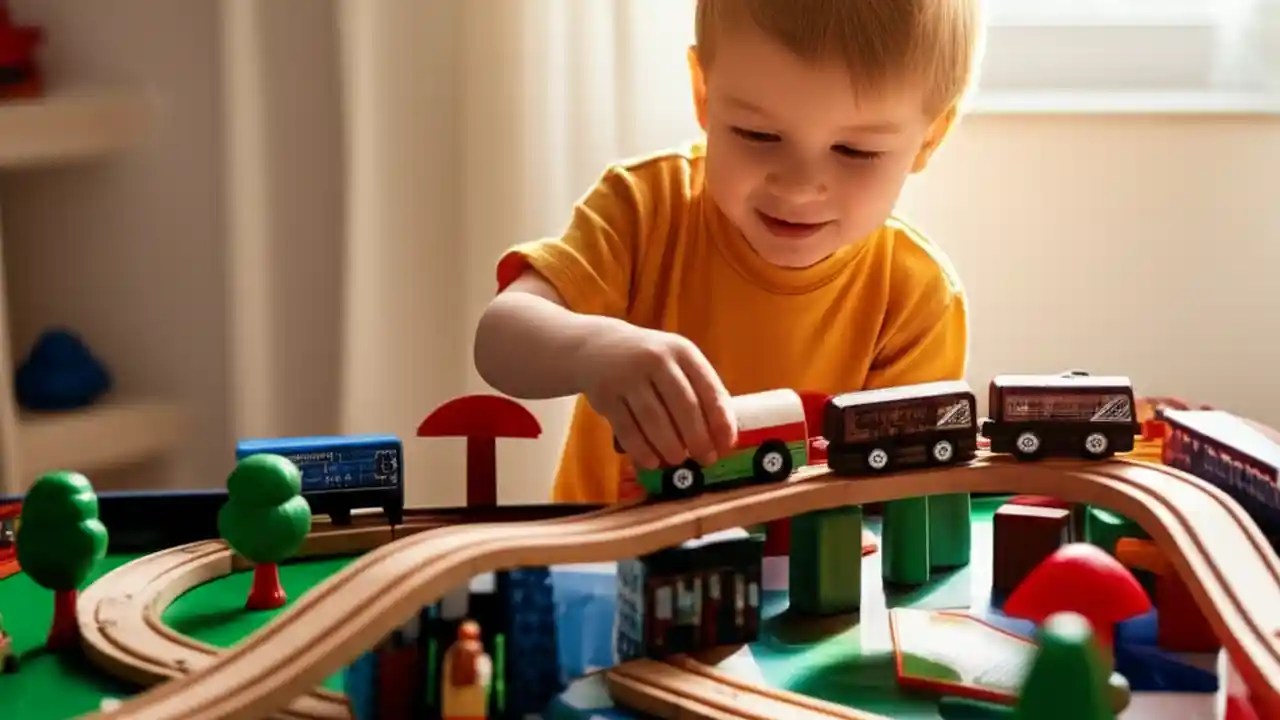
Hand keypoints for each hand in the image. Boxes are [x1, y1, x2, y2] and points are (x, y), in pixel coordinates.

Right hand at [578, 321, 735, 469]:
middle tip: (705, 459)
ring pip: (655, 419)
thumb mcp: (676, 361)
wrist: (597, 346)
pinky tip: (652, 461)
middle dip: (698, 438)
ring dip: (670, 446)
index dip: (721, 420)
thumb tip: (723, 433)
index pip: (709, 388)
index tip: (727, 445)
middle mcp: (656, 359)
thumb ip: (699, 389)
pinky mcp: (605, 395)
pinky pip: (627, 428)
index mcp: (682, 351)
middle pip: (684, 406)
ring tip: (678, 461)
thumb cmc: (649, 361)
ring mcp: (628, 376)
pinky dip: (642, 449)